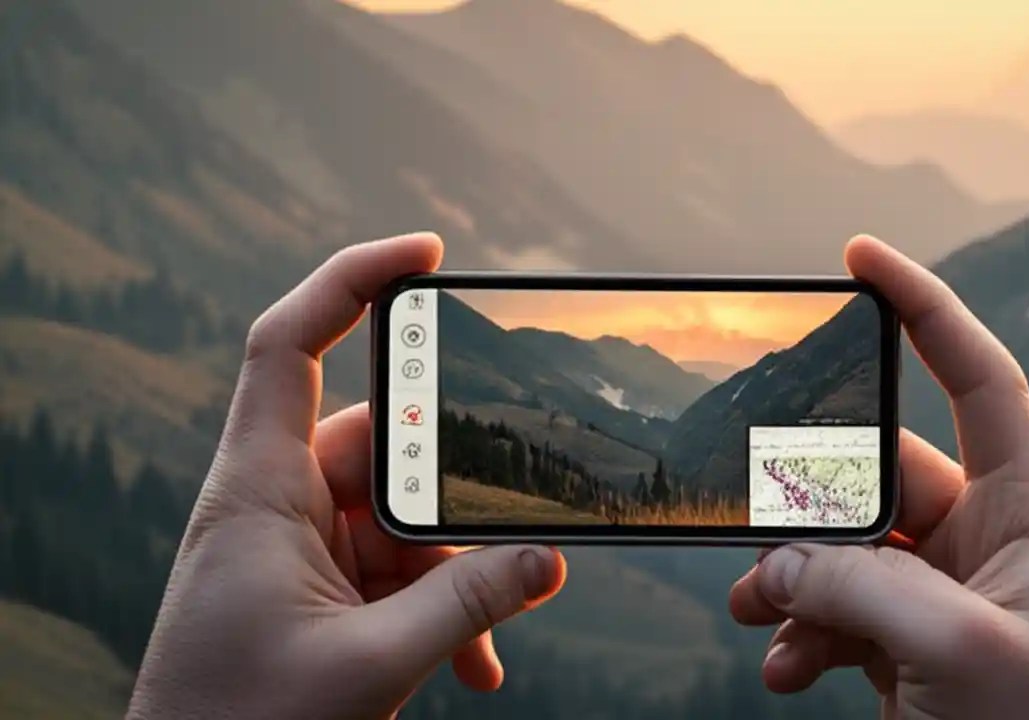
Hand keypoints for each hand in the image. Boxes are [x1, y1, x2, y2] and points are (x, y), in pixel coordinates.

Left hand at [128, 233, 566, 719]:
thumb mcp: (366, 666)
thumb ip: (465, 608)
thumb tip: (548, 562)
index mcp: (256, 492)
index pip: (289, 345)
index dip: (350, 280)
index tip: (427, 252)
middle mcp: (277, 505)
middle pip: (382, 445)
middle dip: (452, 492)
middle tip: (506, 530)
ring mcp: (301, 551)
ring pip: (403, 521)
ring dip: (455, 576)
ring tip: (489, 639)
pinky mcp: (321, 594)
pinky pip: (399, 575)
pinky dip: (443, 611)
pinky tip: (475, 666)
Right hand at [729, 235, 1028, 718]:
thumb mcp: (958, 652)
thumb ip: (860, 588)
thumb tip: (777, 564)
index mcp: (1028, 515)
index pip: (979, 380)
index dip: (925, 309)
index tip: (860, 258)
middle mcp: (982, 545)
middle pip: (875, 476)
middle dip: (805, 501)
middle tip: (755, 527)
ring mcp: (937, 597)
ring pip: (840, 549)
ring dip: (788, 578)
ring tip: (756, 612)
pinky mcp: (903, 647)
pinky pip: (833, 612)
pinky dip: (797, 634)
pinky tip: (783, 670)